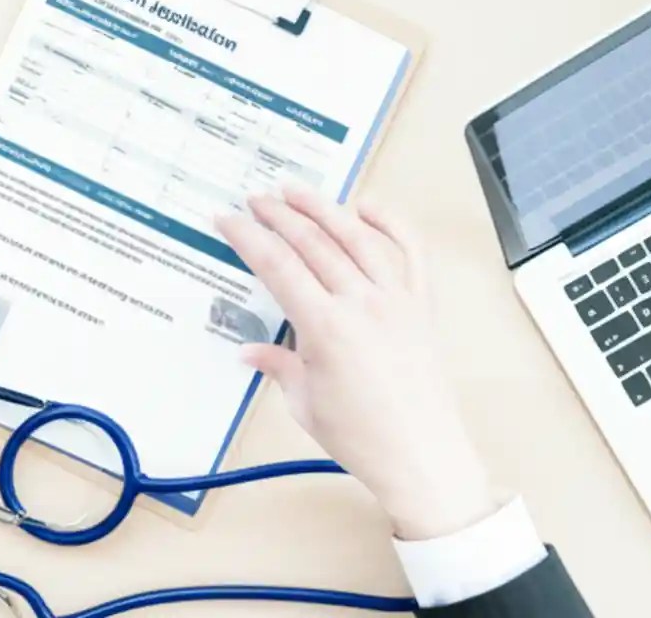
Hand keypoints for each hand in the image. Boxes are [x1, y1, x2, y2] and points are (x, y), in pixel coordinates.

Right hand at [217, 188, 499, 540]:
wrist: (422, 457)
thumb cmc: (362, 439)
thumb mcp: (304, 404)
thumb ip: (279, 366)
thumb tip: (251, 352)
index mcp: (325, 328)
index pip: (278, 266)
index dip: (248, 237)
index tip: (228, 219)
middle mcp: (362, 303)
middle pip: (313, 242)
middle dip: (279, 215)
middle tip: (256, 199)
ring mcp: (396, 299)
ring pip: (357, 236)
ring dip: (324, 208)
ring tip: (297, 191)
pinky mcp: (422, 305)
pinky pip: (410, 252)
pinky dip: (391, 223)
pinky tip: (368, 207)